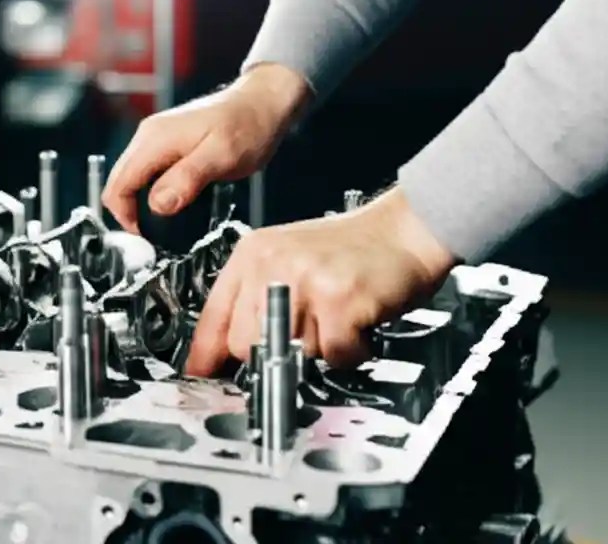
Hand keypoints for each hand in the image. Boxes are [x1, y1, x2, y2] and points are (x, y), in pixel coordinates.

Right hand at [101, 63, 311, 232]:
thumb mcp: (222, 157)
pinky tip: (177, 200)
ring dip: (144, 202)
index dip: (126, 216)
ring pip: (133, 179)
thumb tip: (158, 204)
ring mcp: (156, 137)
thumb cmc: (248, 126)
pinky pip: (149, 172)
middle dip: (132, 211)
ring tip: (170, 220)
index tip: (147, 235)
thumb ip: (187, 179)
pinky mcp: (167, 142)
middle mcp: (149, 136)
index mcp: (155, 139)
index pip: (119, 184)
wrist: (262, 103)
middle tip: (158, 234)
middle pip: (120, 182)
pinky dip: (155, 191)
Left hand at [184, 187, 456, 375]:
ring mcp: (306, 282)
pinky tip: (358, 323)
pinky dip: (351, 351)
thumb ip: (255, 300)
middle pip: (245, 345)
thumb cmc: (353, 250)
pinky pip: (334, 356)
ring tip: (337, 319)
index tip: (201, 377)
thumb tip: (227, 354)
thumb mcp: (288, 261)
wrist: (405, 230)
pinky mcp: (340, 301)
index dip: (206, 355)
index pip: (213, 316)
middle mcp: (273, 265)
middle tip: (305, 336)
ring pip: (293, 354)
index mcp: (254, 254)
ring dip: (319, 350)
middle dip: (274, 354)